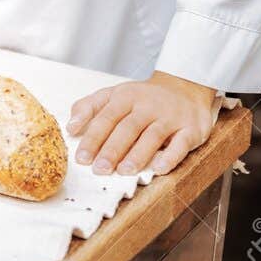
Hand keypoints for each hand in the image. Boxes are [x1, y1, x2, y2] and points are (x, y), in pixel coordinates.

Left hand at [66, 71, 216, 177]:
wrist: (185, 88)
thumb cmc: (143, 98)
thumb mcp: (114, 95)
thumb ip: (89, 107)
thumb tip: (70, 127)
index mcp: (126, 97)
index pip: (106, 118)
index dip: (93, 138)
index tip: (82, 158)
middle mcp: (148, 106)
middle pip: (127, 128)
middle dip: (112, 150)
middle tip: (99, 169)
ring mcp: (170, 117)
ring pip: (152, 136)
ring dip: (137, 154)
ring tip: (123, 171)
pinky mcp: (190, 129)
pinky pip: (181, 144)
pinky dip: (170, 156)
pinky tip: (158, 169)